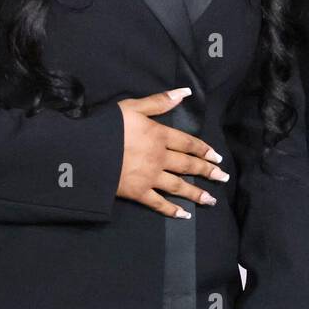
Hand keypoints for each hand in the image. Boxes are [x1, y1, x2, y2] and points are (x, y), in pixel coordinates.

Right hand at [115, 89, 229, 218]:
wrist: (86, 151)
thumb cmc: (108, 126)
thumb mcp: (133, 107)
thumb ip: (159, 102)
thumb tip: (184, 92)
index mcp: (159, 136)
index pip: (188, 143)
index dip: (204, 149)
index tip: (217, 156)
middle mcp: (160, 157)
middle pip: (188, 165)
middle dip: (207, 171)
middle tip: (223, 177)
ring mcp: (150, 177)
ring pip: (178, 186)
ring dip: (196, 193)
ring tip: (211, 200)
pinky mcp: (138, 193)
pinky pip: (158, 203)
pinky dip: (172, 210)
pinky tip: (184, 215)